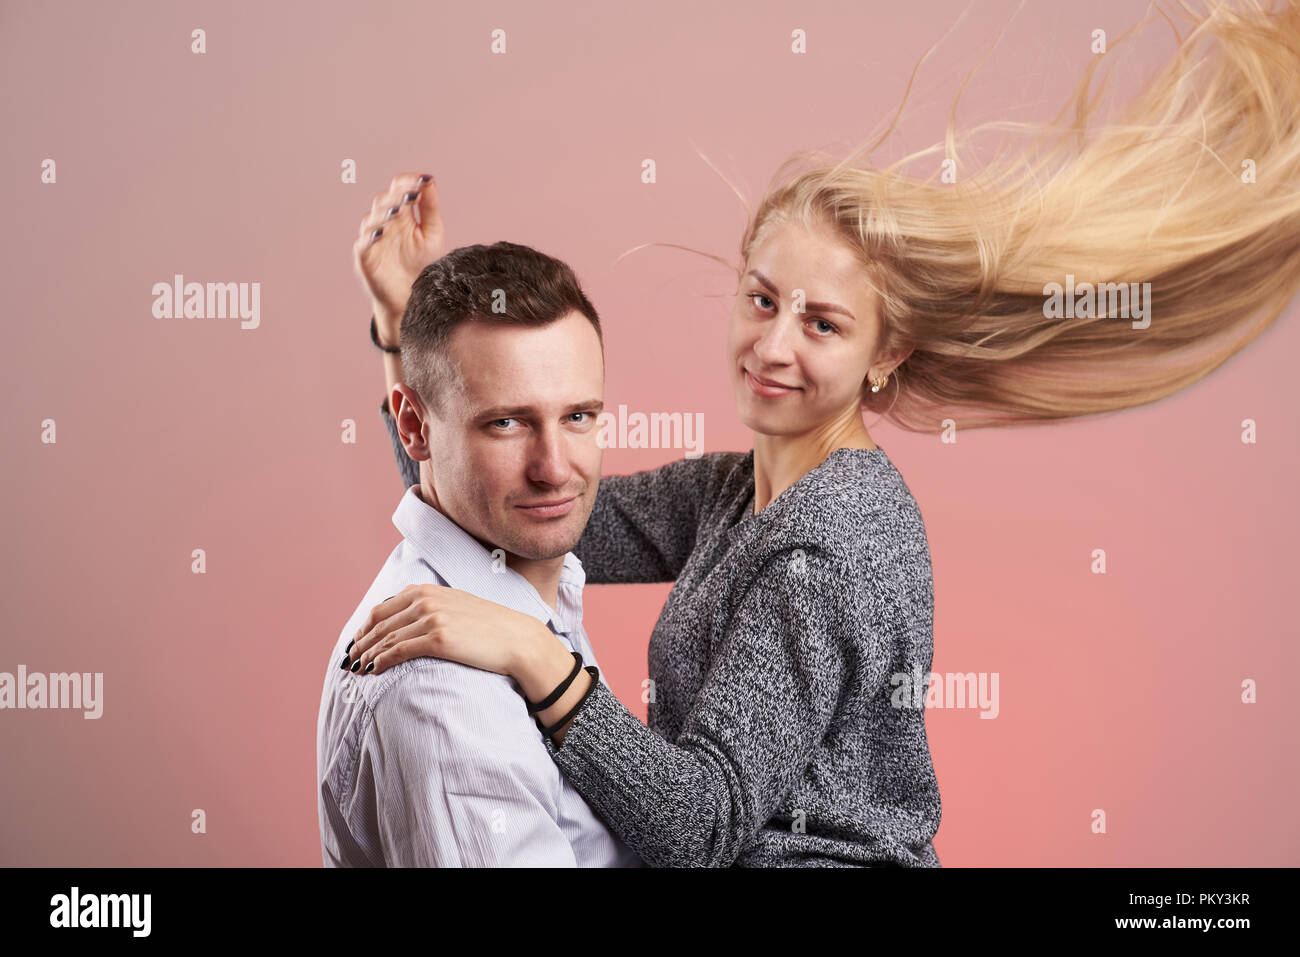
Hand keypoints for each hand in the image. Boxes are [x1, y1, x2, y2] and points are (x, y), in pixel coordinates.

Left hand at [347, 583, 547, 678]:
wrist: (517, 638)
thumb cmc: (488, 627)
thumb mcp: (455, 606)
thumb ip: (430, 608)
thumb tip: (407, 622)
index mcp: (426, 591)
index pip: (381, 609)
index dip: (364, 628)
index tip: (356, 642)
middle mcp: (425, 601)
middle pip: (379, 624)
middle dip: (360, 643)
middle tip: (349, 660)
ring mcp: (431, 619)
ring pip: (385, 639)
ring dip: (366, 655)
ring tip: (356, 669)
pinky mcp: (438, 639)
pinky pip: (398, 651)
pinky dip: (381, 661)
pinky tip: (373, 670)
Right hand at [352, 171, 445, 336]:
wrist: (414, 297)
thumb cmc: (422, 264)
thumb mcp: (432, 233)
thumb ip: (429, 208)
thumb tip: (429, 180)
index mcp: (401, 214)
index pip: (399, 189)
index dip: (409, 182)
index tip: (425, 180)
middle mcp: (384, 223)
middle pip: (384, 200)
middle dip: (397, 195)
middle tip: (412, 192)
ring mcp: (373, 239)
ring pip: (371, 219)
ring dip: (384, 213)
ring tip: (398, 209)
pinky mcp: (365, 258)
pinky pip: (363, 244)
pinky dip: (370, 236)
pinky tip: (381, 231)